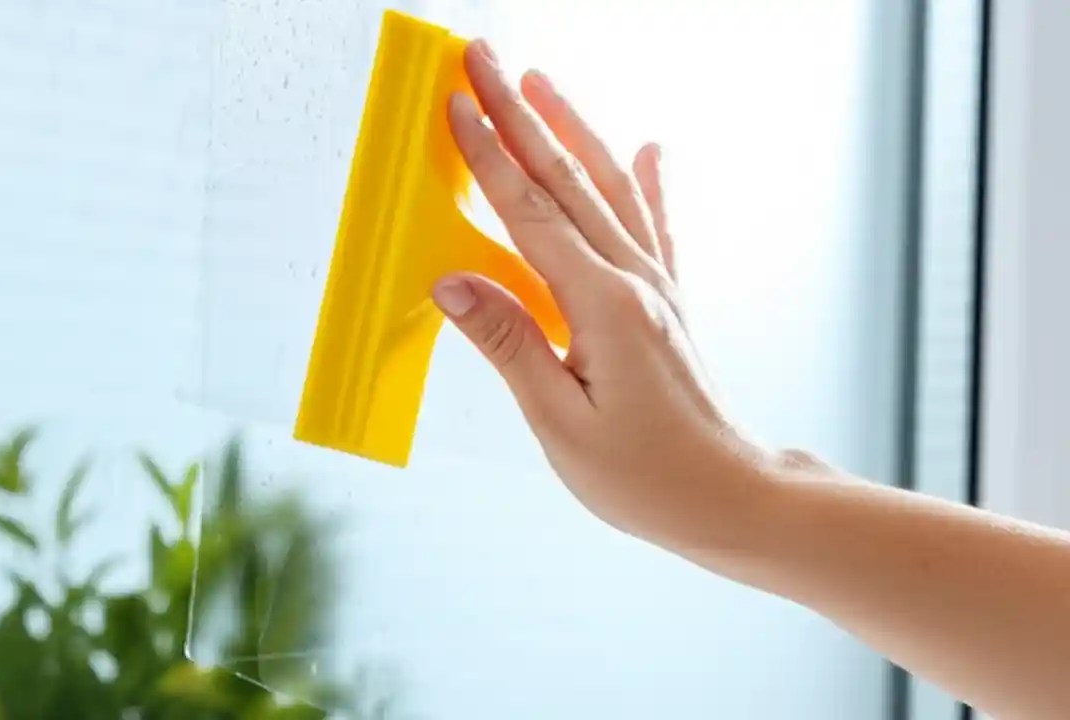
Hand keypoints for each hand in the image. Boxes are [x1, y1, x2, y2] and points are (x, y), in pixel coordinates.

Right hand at [433, 40, 774, 545]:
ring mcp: (657, 286)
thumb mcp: (559, 422)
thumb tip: (452, 284)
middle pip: (567, 180)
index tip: (456, 105)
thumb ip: (508, 344)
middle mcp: (635, 281)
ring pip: (611, 187)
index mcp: (602, 306)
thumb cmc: (646, 476)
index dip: (488, 156)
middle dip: (520, 114)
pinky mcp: (668, 302)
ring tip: (543, 81)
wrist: (731, 497)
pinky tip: (650, 148)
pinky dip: (648, 182)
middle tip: (484, 59)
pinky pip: (655, 225)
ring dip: (574, 129)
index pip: (530, 214)